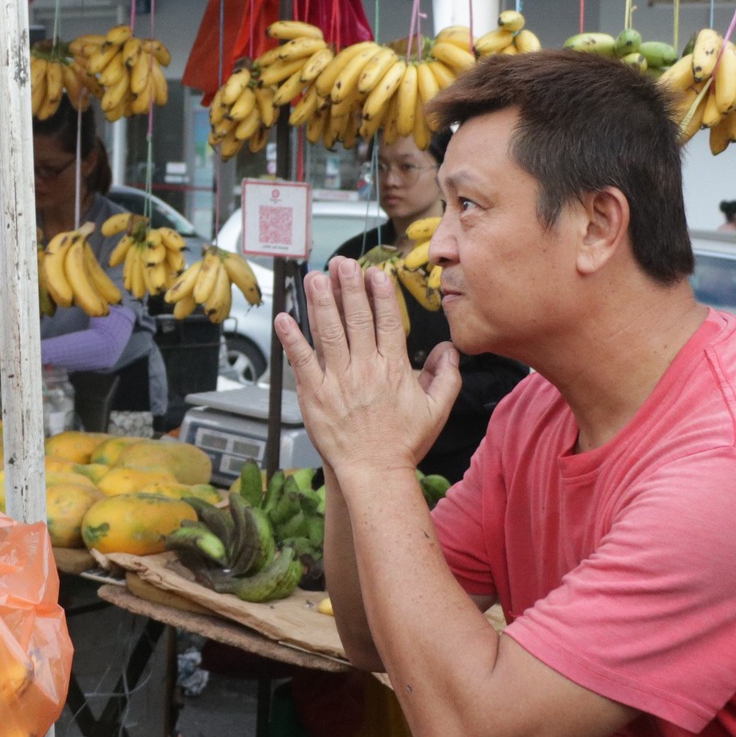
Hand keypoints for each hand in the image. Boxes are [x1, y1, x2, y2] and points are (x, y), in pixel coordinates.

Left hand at [275, 257, 460, 477]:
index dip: (380, 294)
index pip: (387, 321)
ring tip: (315, 276)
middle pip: (356, 319)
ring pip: (328, 333)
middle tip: (342, 263)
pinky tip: (284, 318)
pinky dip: (292, 339)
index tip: (374, 272)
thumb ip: (447, 377)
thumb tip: (451, 349)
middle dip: (349, 287)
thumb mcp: (436, 410)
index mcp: (394, 369)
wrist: (374, 473)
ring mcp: (338, 381)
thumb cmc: (402, 443)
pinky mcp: (315, 395)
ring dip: (321, 302)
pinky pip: (302, 361)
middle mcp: (366, 369)